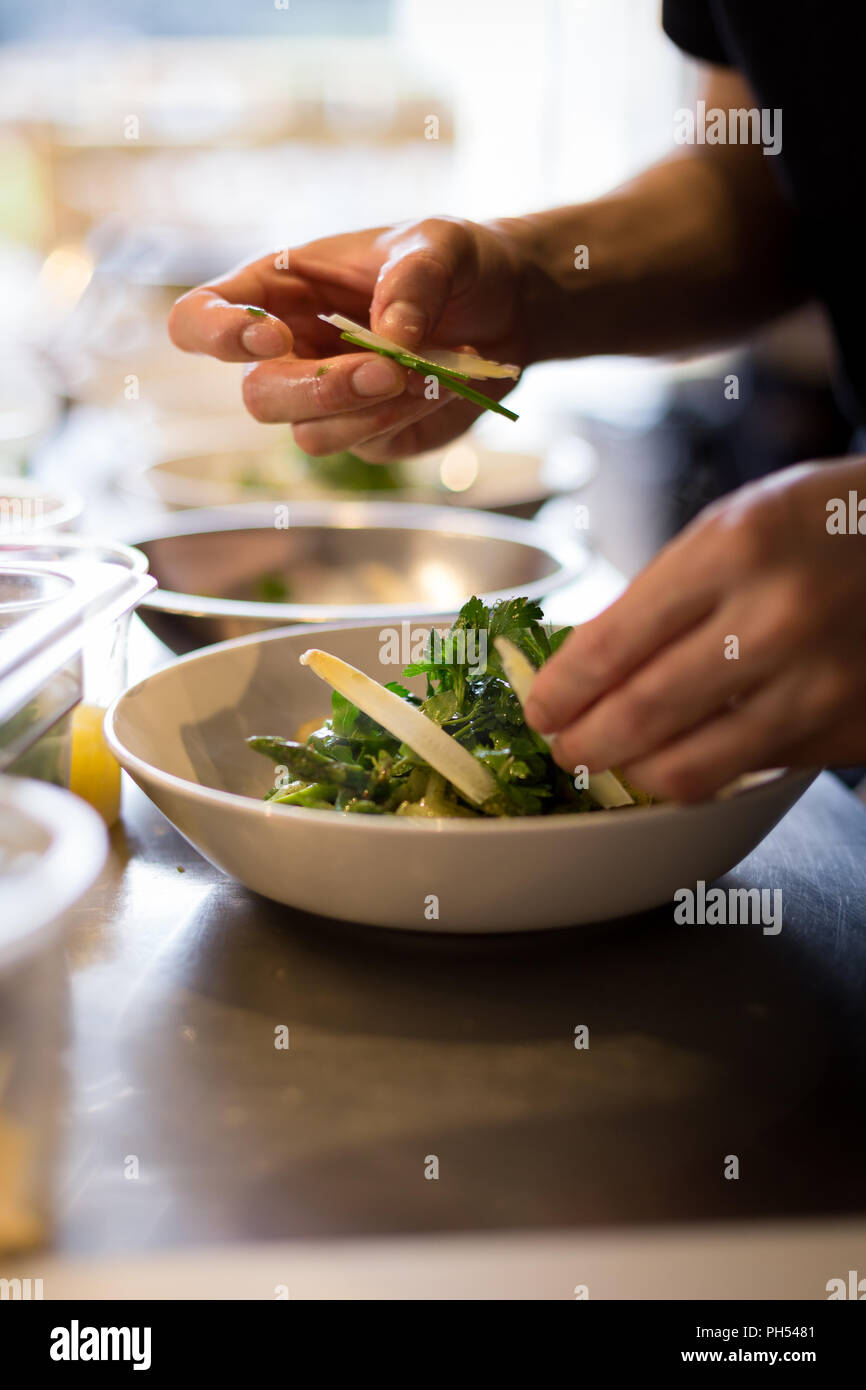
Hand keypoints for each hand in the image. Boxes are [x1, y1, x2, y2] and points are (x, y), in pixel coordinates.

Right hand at [168, 218, 525, 460]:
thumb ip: (414, 279)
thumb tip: (390, 337)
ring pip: (310, 434)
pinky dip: (411, 415)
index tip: (273, 335)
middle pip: (258, 395)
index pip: (198, 320)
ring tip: (432, 369)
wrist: (510, 308)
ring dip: (372, 409)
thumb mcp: (441, 243)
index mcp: (276, 291)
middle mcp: (289, 351)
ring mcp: (325, 401)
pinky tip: (444, 381)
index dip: (217, 334)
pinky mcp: (368, 434)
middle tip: (388, 372)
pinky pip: (369, 442)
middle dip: (318, 390)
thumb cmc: (456, 263)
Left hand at [525, 458, 865, 799]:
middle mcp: (777, 622)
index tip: (540, 709)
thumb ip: (657, 599)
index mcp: (733, 551)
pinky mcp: (847, 730)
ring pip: (691, 770)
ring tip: (618, 760)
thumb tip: (580, 672)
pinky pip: (750, 771)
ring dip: (636, 773)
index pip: (611, 646)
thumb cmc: (812, 527)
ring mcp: (819, 685)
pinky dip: (707, 769)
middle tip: (567, 747)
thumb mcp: (727, 529)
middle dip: (585, 744)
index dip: (561, 691)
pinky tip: (690, 750)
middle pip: (642, 717)